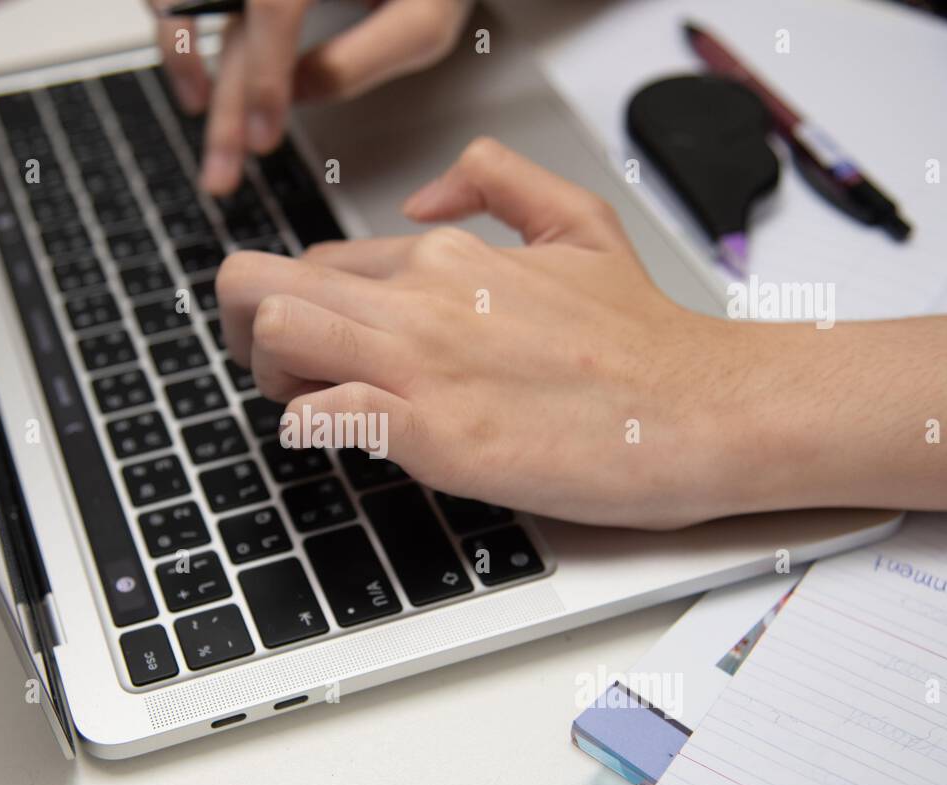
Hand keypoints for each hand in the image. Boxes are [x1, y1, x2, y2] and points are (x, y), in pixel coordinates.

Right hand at [152, 0, 473, 194]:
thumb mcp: (426, 19)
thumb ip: (365, 57)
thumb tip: (301, 93)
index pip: (274, 6)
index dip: (263, 76)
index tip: (264, 137)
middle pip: (229, 22)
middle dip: (223, 105)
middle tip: (223, 174)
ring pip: (186, 3)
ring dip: (183, 63)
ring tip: (198, 116)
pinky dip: (177, 31)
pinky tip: (195, 77)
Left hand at [216, 137, 771, 529]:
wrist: (703, 408)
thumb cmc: (643, 338)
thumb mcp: (579, 220)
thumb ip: (497, 182)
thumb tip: (424, 196)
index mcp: (443, 256)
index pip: (317, 267)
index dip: (304, 312)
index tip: (329, 352)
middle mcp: (419, 296)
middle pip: (259, 283)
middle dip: (244, 330)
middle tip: (286, 373)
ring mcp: (421, 361)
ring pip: (273, 332)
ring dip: (269, 375)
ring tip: (317, 406)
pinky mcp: (435, 431)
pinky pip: (321, 415)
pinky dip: (314, 429)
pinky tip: (352, 441)